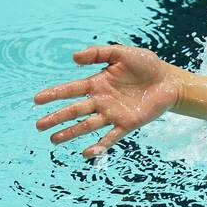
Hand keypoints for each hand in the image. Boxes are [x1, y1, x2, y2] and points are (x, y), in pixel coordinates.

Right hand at [34, 45, 180, 157]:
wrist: (169, 80)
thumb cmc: (146, 65)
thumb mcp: (122, 53)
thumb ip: (99, 53)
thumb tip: (73, 57)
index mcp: (97, 83)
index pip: (71, 90)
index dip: (54, 94)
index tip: (36, 99)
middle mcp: (102, 100)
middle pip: (74, 111)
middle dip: (56, 117)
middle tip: (39, 125)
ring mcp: (113, 114)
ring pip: (87, 125)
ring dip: (70, 133)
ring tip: (53, 140)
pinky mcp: (128, 124)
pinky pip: (111, 137)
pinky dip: (100, 146)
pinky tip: (87, 153)